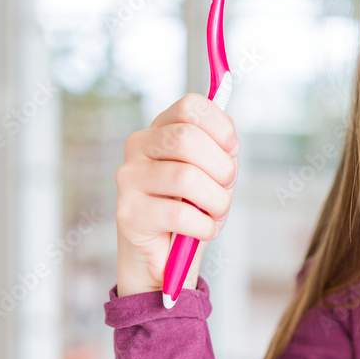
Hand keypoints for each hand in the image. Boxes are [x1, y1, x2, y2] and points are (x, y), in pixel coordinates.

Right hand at [114, 93, 239, 296]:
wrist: (165, 253)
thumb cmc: (193, 205)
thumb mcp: (214, 171)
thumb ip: (221, 149)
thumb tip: (229, 143)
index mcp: (162, 127)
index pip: (190, 106)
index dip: (220, 127)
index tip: (231, 150)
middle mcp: (139, 146)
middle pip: (186, 138)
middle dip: (221, 167)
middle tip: (225, 188)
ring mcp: (129, 177)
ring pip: (185, 177)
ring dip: (216, 201)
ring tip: (215, 213)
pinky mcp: (128, 212)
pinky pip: (179, 214)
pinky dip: (204, 226)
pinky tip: (203, 230)